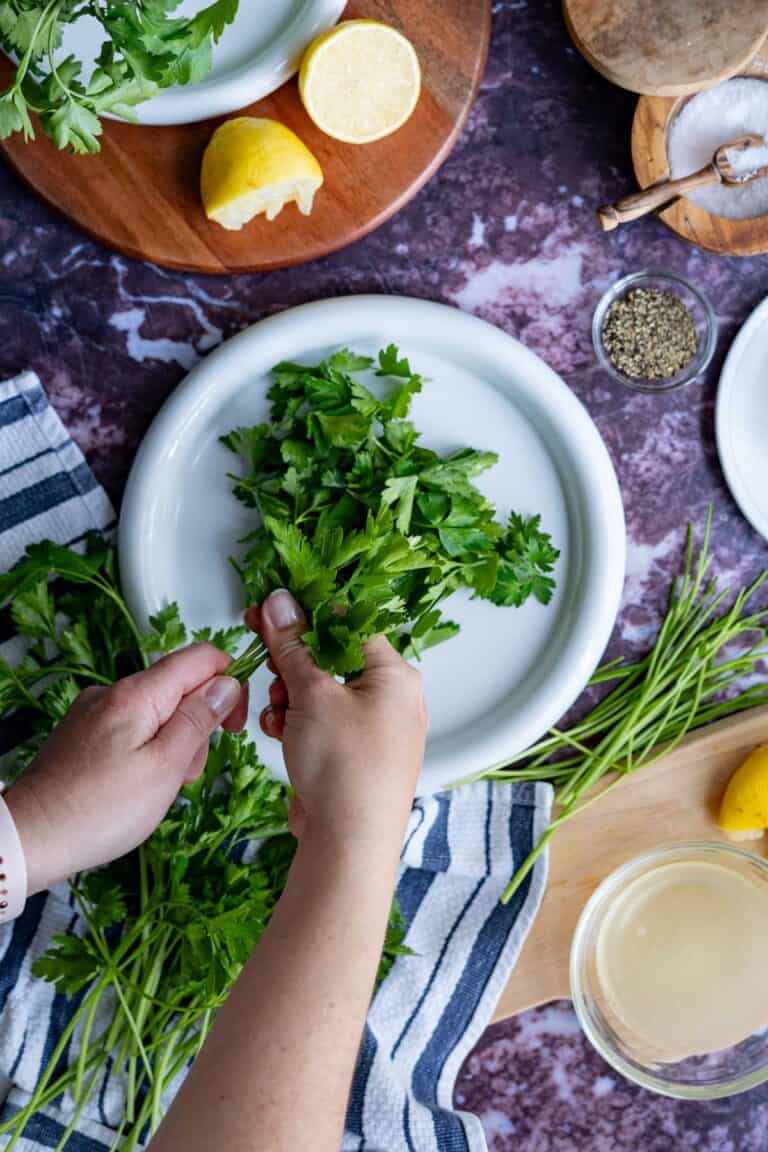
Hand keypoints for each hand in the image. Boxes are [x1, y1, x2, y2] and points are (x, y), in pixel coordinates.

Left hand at [5, 645, 246, 896]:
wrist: (30, 839)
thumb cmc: (98, 811)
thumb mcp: (166, 767)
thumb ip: (198, 720)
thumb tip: (227, 683)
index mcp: (136, 694)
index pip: (200, 657)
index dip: (229, 681)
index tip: (235, 723)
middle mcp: (112, 692)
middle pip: (178, 686)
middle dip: (199, 721)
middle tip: (191, 770)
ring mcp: (94, 712)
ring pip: (157, 710)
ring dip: (175, 741)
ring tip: (163, 786)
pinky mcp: (84, 734)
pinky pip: (133, 728)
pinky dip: (150, 750)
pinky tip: (141, 784)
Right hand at [246, 590, 426, 843]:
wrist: (349, 844)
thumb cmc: (346, 767)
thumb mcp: (312, 694)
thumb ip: (293, 645)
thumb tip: (280, 603)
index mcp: (395, 675)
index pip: (348, 624)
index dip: (305, 616)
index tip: (269, 612)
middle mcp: (391, 698)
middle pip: (332, 657)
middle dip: (293, 662)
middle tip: (266, 662)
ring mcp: (373, 728)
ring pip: (321, 691)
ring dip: (290, 695)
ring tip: (279, 713)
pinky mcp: (353, 754)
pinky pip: (320, 722)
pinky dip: (296, 722)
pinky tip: (280, 733)